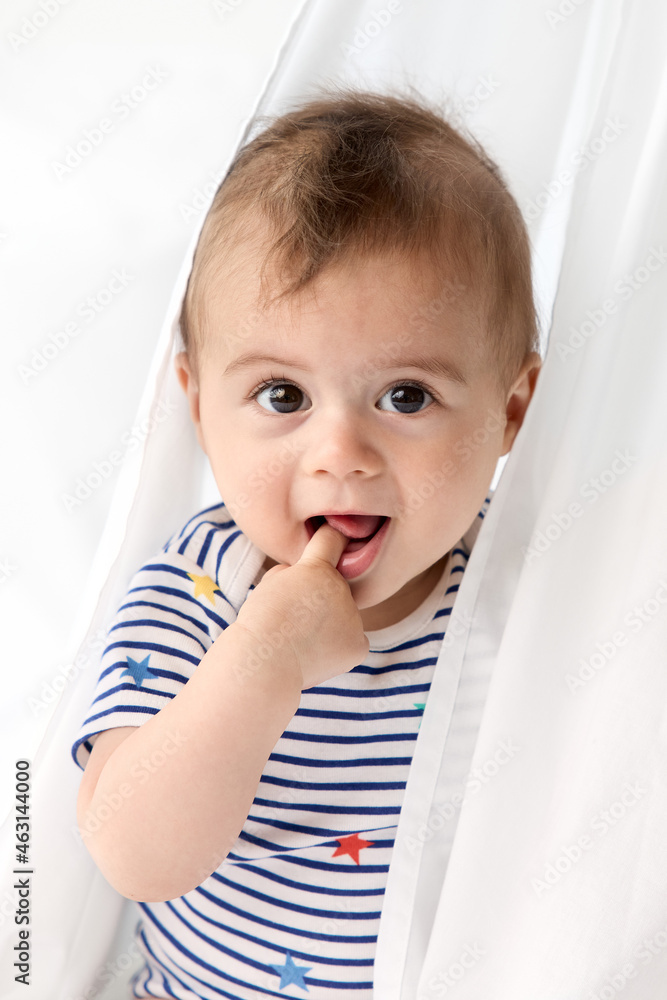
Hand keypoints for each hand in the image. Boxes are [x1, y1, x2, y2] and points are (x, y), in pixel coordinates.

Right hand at [234, 524, 369, 689]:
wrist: (263, 662)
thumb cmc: (260, 623)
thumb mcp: (271, 582)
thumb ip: (295, 572)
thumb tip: (308, 579)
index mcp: (318, 569)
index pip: (332, 540)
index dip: (332, 537)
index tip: (337, 534)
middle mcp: (342, 589)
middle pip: (336, 589)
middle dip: (321, 599)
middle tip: (295, 619)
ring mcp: (354, 618)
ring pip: (343, 616)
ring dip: (329, 624)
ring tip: (301, 639)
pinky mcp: (358, 645)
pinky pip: (352, 641)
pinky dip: (339, 647)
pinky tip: (316, 653)